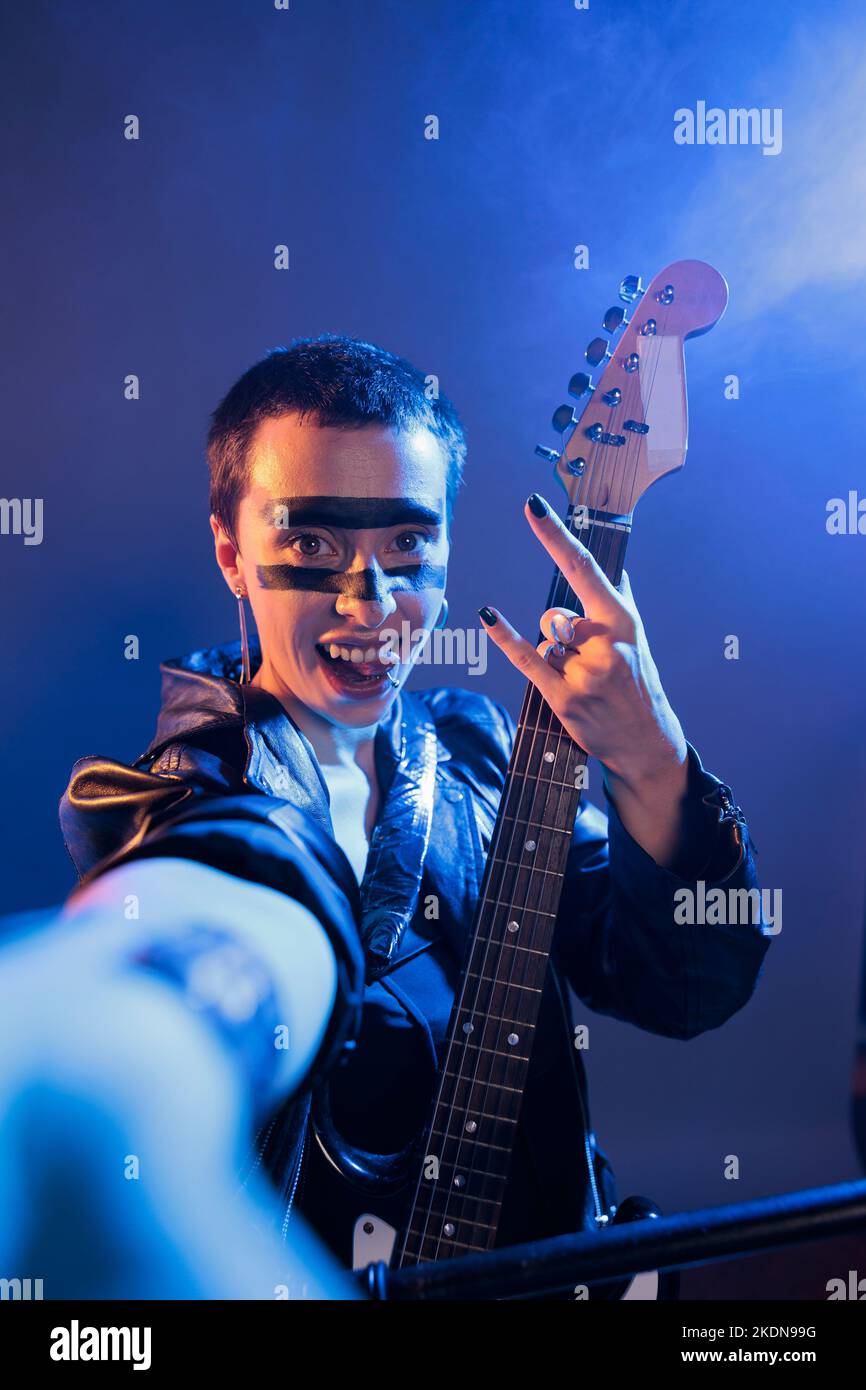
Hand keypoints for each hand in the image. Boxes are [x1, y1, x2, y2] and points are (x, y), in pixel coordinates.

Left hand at [479, 494, 691, 866]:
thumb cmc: (639, 681)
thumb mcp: (637, 636)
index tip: (532, 506)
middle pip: (555, 614)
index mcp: (622, 620)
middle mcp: (605, 644)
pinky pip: (525, 659)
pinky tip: (489, 614)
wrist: (647, 742)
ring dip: (556, 658)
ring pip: (545, 642)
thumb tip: (603, 560)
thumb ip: (616, 597)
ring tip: (585, 681)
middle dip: (561, 632)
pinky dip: (505, 637)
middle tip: (587, 658)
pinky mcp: (564, 699)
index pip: (583, 568)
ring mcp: (585, 673)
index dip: (554, 536)